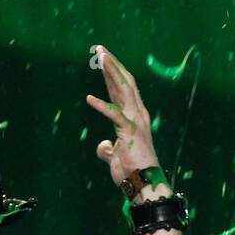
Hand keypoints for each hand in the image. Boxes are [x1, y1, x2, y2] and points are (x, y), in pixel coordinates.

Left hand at [85, 45, 159, 187]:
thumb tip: (102, 146)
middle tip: (100, 49)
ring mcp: (136, 122)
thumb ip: (108, 148)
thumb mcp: (115, 157)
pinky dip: (102, 106)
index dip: (113, 74)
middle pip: (125, 83)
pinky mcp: (129, 132)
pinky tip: (89, 99)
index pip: (124, 90)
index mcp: (136, 118)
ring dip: (111, 72)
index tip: (103, 59)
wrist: (144, 185)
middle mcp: (139, 115)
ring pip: (123, 90)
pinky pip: (114, 116)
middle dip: (113, 65)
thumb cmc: (132, 172)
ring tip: (100, 57)